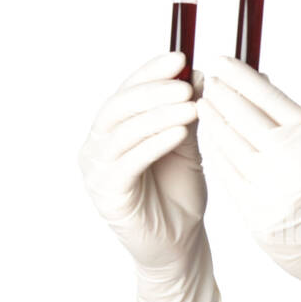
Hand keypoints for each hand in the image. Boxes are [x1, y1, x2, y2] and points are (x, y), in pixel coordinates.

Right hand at [77, 51, 220, 301]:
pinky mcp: (108, 196)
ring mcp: (98, 172)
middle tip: (185, 81)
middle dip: (153, 90)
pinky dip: (154, 143)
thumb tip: (202, 73)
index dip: (150, 71)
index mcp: (114, 130)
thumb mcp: (186, 146)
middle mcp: (99, 147)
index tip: (180, 56)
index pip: (128, 90)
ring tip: (190, 105)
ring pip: (123, 132)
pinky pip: (129, 163)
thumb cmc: (180, 195)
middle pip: (119, 107)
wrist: (180, 245)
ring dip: (158, 114)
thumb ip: (187, 113)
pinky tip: (179, 133)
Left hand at [195, 55, 300, 301]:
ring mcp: (273, 189)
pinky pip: (225, 173)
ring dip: (210, 120)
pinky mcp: (256, 213)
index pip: (268, 96)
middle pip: (243, 116)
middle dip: (219, 94)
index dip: (238, 76)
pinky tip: (206, 138)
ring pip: (229, 144)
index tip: (219, 61)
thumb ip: (291, 121)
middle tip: (202, 80)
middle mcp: (295, 161)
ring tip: (201, 104)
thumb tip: (255, 84)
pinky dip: (213, 151)